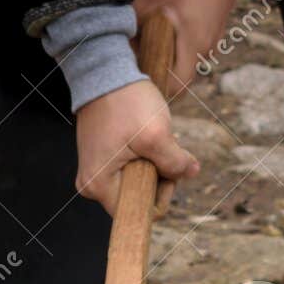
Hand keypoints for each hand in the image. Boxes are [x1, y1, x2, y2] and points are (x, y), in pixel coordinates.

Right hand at [75, 78, 198, 215]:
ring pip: (138, 181)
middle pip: (139, 197)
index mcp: (99, 187)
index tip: (166, 167)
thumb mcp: (157, 135)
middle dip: (159, 175)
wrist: (104, 70)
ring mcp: (96, 171)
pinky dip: (144, 154)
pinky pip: (131, 168)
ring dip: (154, 163)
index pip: (140, 212)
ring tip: (150, 136)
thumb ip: (176, 162)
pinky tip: (143, 134)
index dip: (161, 193)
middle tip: (161, 145)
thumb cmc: (126, 101)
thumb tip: (191, 173)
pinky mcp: (101, 158)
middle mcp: (92, 185)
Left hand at [135, 0, 250, 94]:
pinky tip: (161, 19)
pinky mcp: (212, 21)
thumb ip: (136, 15)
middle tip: (135, 55)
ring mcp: (212, 33)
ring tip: (144, 35)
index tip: (138, 79)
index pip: (177, 87)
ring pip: (184, 54)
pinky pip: (191, 39)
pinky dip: (175, 36)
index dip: (156, 89)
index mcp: (194, 45)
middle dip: (156, 67)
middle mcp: (207, 46)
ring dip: (165, 49)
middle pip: (179, 72)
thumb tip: (123, 33)